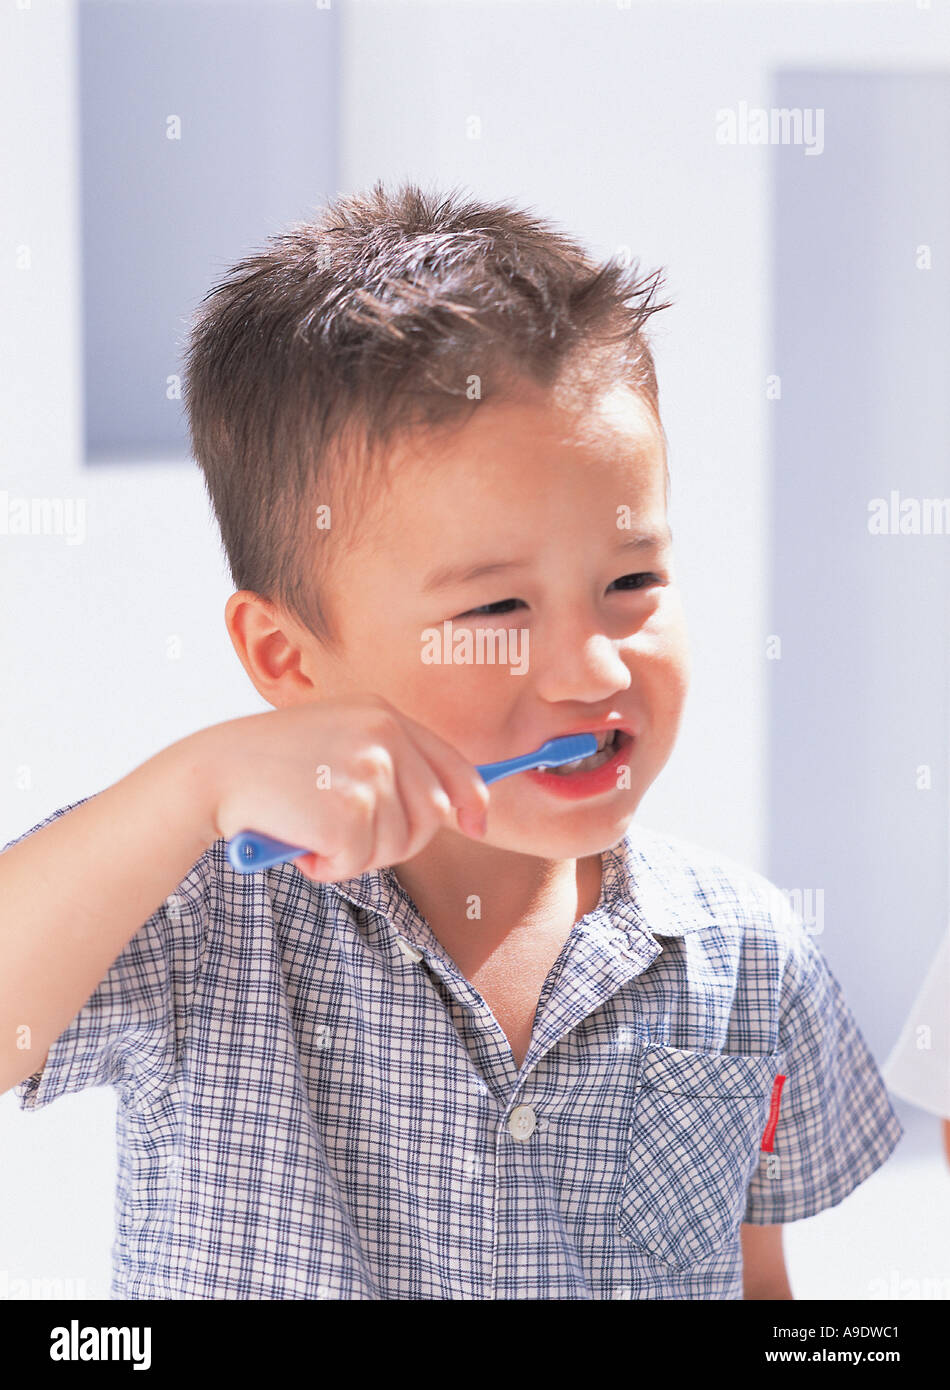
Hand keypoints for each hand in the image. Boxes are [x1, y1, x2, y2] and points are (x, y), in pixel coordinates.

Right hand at [192, 693, 490, 881]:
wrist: (213, 771)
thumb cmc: (270, 767)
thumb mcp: (337, 742)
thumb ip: (387, 763)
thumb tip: (446, 809)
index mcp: (383, 715)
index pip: (453, 764)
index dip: (471, 800)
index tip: (477, 824)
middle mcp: (383, 737)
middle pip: (431, 815)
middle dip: (398, 841)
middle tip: (348, 839)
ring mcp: (368, 771)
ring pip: (398, 845)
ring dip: (356, 856)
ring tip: (313, 832)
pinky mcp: (348, 810)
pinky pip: (359, 863)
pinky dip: (328, 867)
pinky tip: (299, 843)